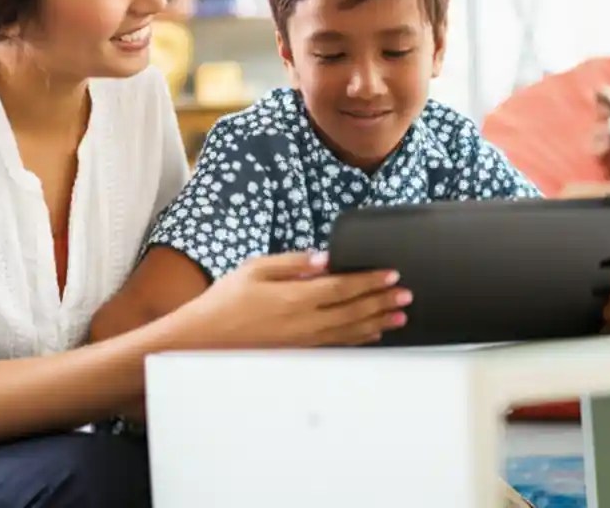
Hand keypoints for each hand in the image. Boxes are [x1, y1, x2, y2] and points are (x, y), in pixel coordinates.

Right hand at [181, 252, 409, 348]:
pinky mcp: (300, 351)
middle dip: (382, 301)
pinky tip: (372, 334)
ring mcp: (303, 340)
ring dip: (378, 322)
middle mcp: (304, 321)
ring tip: (400, 316)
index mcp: (294, 296)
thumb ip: (292, 262)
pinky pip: (337, 345)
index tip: (391, 274)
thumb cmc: (225, 300)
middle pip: (353, 311)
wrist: (204, 339)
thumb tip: (323, 258)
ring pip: (350, 331)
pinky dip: (358, 338)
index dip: (370, 281)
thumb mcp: (255, 268)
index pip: (342, 287)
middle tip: (406, 295)